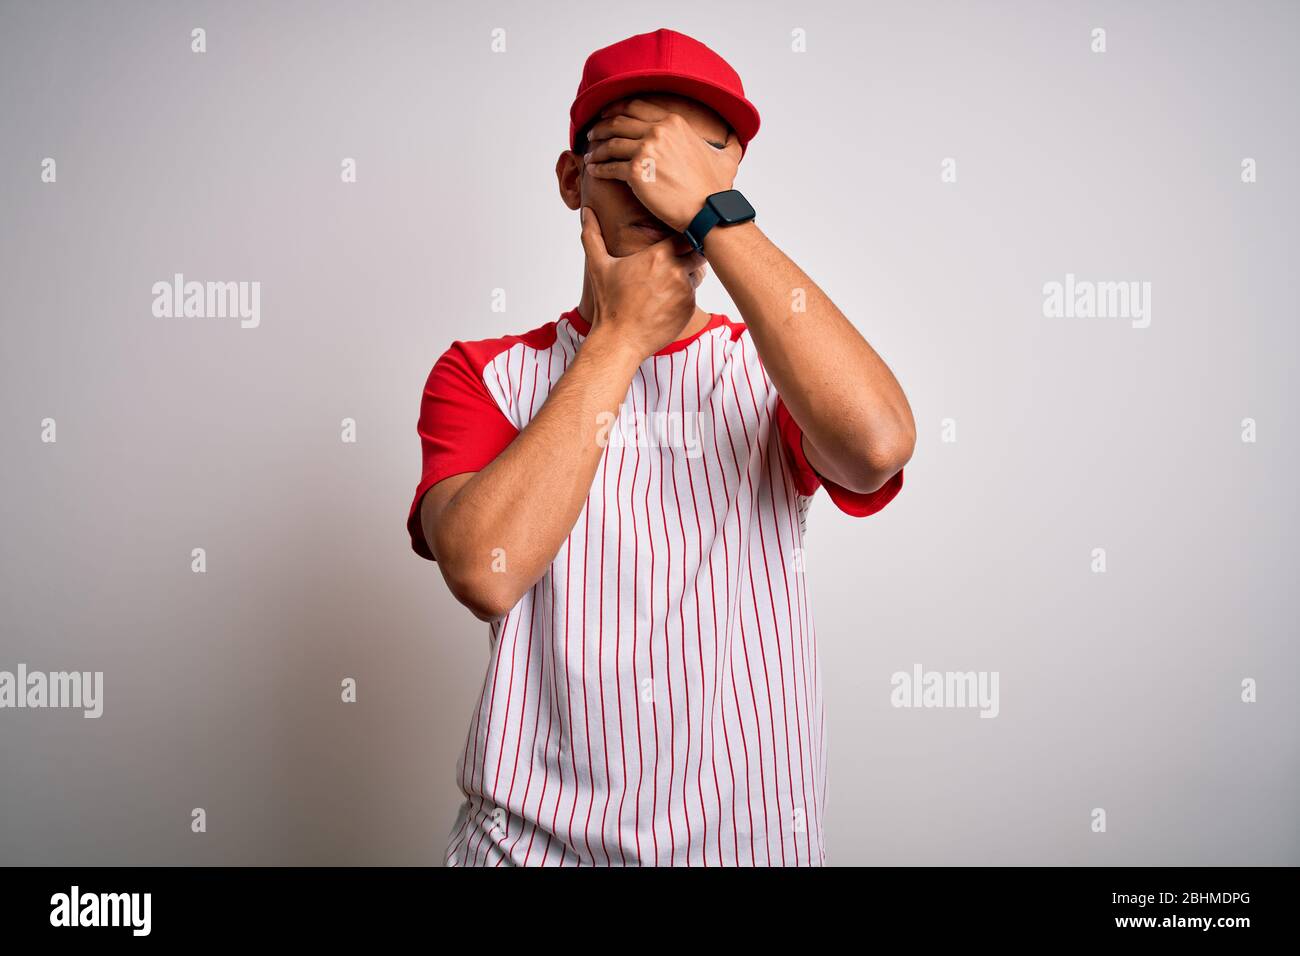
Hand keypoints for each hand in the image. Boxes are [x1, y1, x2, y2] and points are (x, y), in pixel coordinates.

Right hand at [579, 206, 704, 360]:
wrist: (620, 340)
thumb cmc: (609, 303)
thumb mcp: (598, 265)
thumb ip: (593, 234)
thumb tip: (586, 211)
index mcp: (658, 255)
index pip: (685, 234)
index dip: (682, 235)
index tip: (674, 240)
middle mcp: (676, 271)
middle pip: (697, 252)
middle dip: (690, 254)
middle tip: (675, 260)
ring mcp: (686, 291)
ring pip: (697, 274)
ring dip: (687, 275)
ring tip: (666, 284)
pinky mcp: (690, 309)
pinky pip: (694, 295)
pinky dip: (684, 296)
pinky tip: (665, 303)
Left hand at [584, 98, 741, 231]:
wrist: (708, 210)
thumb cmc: (716, 189)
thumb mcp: (726, 158)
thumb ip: (729, 143)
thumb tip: (738, 136)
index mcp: (674, 122)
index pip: (636, 108)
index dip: (617, 110)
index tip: (606, 116)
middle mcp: (658, 131)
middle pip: (619, 123)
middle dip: (601, 127)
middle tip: (592, 134)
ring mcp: (646, 150)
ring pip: (611, 144)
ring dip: (597, 149)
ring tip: (590, 154)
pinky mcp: (636, 172)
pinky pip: (609, 167)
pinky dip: (598, 168)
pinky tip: (593, 171)